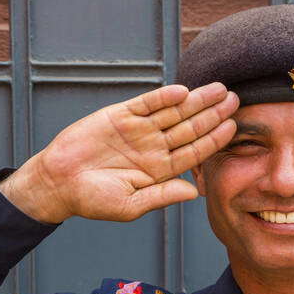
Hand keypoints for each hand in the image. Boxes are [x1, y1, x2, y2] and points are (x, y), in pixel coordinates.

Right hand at [0, 82, 238, 223]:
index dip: (214, 139)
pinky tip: (182, 90)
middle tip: (236, 100)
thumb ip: (162, 196)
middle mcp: (154, 147)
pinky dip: (163, 97)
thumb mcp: (130, 205)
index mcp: (160, 170)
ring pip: (173, 112)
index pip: (194, 152)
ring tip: (218, 89)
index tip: (234, 127)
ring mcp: (139, 130)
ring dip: (196, 100)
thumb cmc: (92, 200)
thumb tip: (194, 192)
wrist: (57, 182)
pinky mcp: (120, 115)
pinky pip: (146, 103)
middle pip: (190, 128)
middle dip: (213, 114)